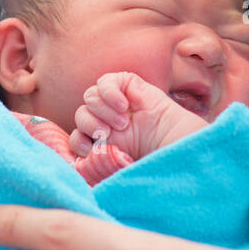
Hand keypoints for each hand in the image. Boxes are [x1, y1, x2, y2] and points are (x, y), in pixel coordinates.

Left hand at [69, 71, 207, 160]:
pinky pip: (106, 81)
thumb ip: (97, 167)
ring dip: (101, 110)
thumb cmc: (152, 160)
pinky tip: (124, 105)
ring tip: (122, 123)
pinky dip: (109, 92)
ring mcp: (117, 104)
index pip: (76, 137)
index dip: (79, 143)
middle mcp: (108, 122)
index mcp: (103, 143)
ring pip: (89, 97)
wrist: (175, 145)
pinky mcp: (129, 86)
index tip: (95, 151)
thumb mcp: (118, 168)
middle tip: (108, 134)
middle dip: (90, 126)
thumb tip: (73, 169)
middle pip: (81, 115)